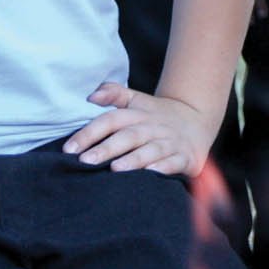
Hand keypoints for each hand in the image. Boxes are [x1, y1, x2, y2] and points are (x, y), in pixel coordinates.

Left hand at [64, 81, 221, 176]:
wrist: (198, 119)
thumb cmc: (157, 116)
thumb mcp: (138, 101)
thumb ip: (115, 94)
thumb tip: (92, 95)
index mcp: (139, 114)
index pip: (112, 120)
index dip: (90, 132)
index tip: (69, 148)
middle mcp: (154, 127)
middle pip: (129, 136)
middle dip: (107, 148)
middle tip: (86, 161)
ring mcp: (171, 142)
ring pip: (151, 150)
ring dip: (134, 159)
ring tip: (115, 169)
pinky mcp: (186, 156)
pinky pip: (174, 162)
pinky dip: (163, 168)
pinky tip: (151, 174)